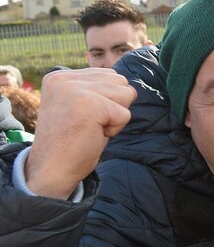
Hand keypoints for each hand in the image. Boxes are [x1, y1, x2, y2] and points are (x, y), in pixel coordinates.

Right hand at [25, 69, 135, 198]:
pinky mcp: (89, 105)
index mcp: (60, 77)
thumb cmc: (71, 141)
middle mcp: (64, 79)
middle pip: (121, 82)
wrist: (52, 170)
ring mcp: (75, 90)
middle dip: (114, 106)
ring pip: (127, 94)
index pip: (109, 75)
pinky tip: (92, 136)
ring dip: (115, 117)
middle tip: (88, 124)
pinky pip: (125, 115)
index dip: (106, 101)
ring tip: (90, 128)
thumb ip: (95, 88)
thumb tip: (128, 84)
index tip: (82, 118)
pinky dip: (115, 130)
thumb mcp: (80, 105)